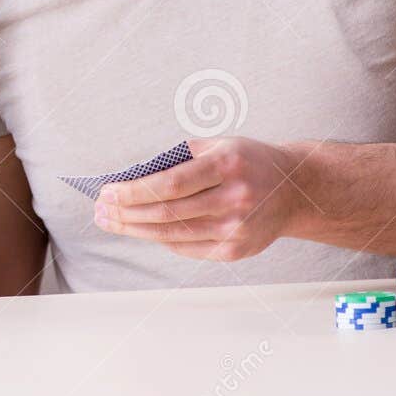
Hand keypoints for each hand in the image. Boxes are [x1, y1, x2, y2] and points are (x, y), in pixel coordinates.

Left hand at [92, 136, 308, 260]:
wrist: (295, 190)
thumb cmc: (248, 161)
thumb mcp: (218, 145)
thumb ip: (179, 157)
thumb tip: (132, 175)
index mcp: (227, 166)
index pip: (169, 184)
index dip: (133, 191)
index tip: (106, 192)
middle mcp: (234, 200)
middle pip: (167, 213)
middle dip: (126, 213)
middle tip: (100, 210)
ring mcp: (237, 229)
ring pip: (173, 235)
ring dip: (136, 229)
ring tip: (111, 222)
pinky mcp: (236, 250)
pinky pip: (188, 247)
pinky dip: (160, 239)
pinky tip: (140, 230)